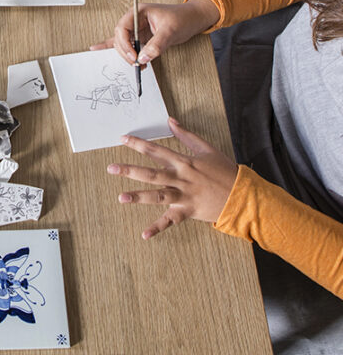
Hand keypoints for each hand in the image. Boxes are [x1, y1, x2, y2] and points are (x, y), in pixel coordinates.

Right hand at [90, 0, 219, 65]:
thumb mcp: (170, 31)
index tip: (133, 56)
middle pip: (119, 37)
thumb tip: (143, 58)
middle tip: (136, 63)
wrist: (192, 19)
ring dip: (127, 55)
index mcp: (138, 12)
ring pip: (122, 42)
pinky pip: (125, 42)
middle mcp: (134, 19)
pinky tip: (99, 48)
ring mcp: (136, 28)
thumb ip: (156, 45)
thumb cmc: (182, 19)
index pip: (122, 27)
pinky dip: (116, 48)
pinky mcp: (140, 36)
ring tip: (136, 64)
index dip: (125, 43)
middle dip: (126, 51)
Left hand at [107, 118, 237, 238]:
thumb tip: (171, 120)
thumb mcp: (207, 149)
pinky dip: (158, 227)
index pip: (156, 150)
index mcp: (184, 162)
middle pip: (151, 173)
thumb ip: (186, 135)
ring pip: (157, 196)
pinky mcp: (188, 212)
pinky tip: (144, 234)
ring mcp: (184, 196)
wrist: (244, 196)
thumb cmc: (225, 171)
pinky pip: (170, 221)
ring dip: (138, 197)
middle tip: (111, 168)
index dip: (138, 144)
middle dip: (130, 170)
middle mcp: (181, 178)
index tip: (122, 139)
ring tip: (120, 197)